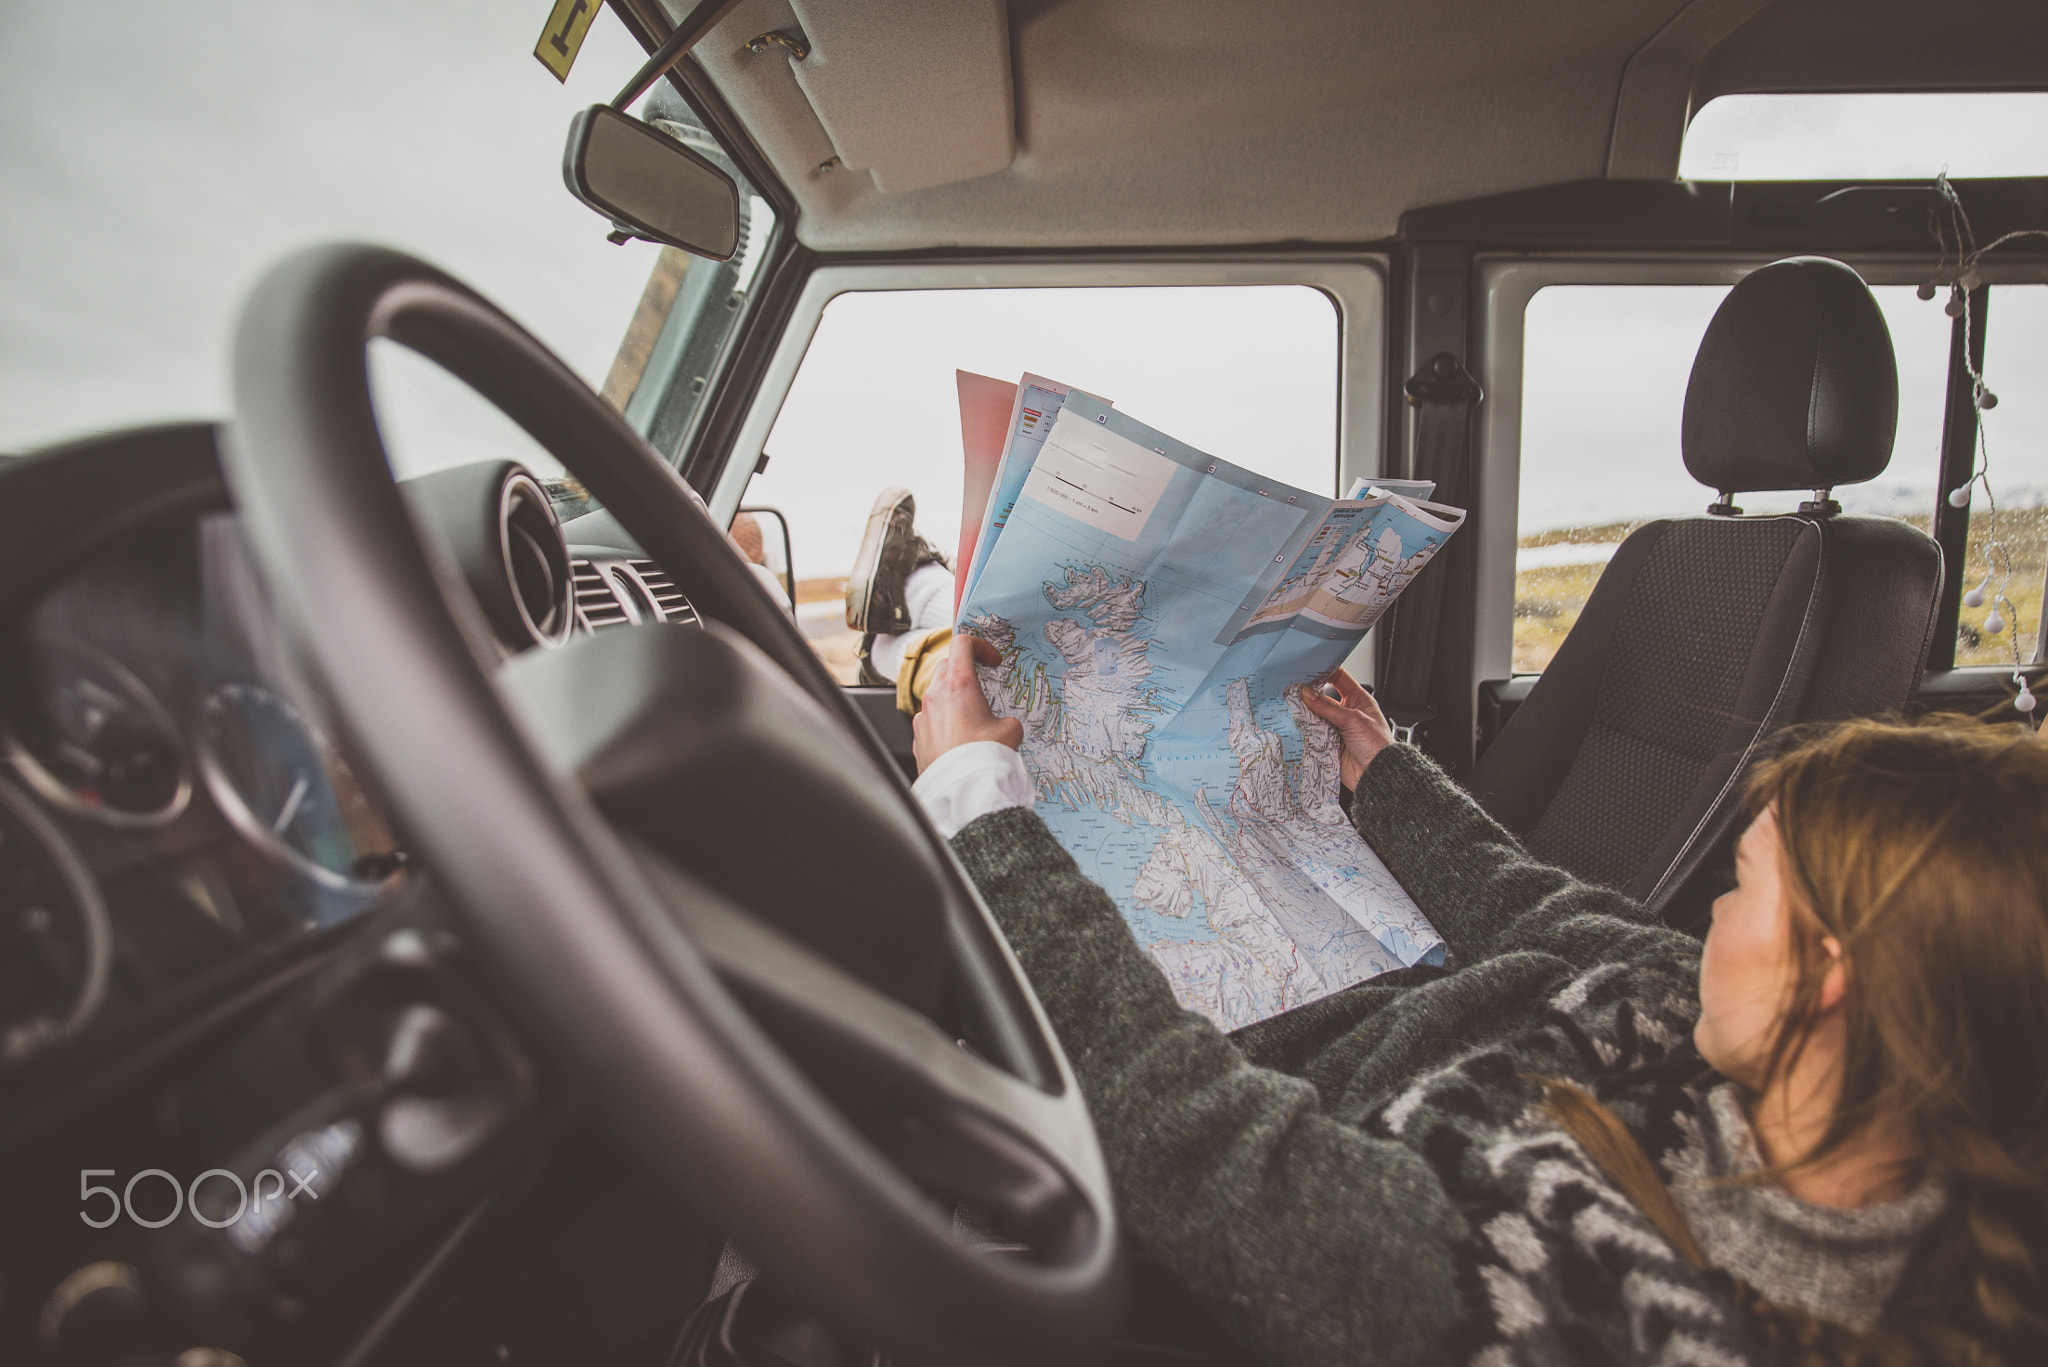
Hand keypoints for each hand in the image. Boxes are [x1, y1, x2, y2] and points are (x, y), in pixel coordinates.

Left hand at [913, 634, 1022, 772]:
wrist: (962, 790)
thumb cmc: (983, 759)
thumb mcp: (1011, 731)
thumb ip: (1006, 718)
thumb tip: (1003, 726)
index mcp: (959, 685)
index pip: (963, 643)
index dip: (980, 646)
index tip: (992, 661)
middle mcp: (936, 696)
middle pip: (947, 665)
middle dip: (966, 670)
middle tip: (982, 685)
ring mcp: (924, 715)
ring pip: (936, 693)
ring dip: (953, 697)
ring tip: (971, 717)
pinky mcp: (918, 735)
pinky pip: (930, 718)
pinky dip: (943, 720)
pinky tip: (958, 738)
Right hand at [1300, 668, 1393, 789]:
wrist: (1377, 774)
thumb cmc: (1377, 745)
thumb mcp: (1353, 720)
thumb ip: (1328, 707)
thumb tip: (1308, 694)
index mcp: (1358, 700)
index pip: (1339, 679)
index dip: (1324, 672)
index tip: (1307, 670)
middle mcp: (1346, 713)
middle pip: (1323, 698)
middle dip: (1308, 695)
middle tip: (1293, 690)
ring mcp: (1337, 728)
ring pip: (1315, 717)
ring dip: (1304, 714)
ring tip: (1289, 708)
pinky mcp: (1329, 744)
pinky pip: (1313, 734)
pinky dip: (1304, 731)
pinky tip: (1294, 726)